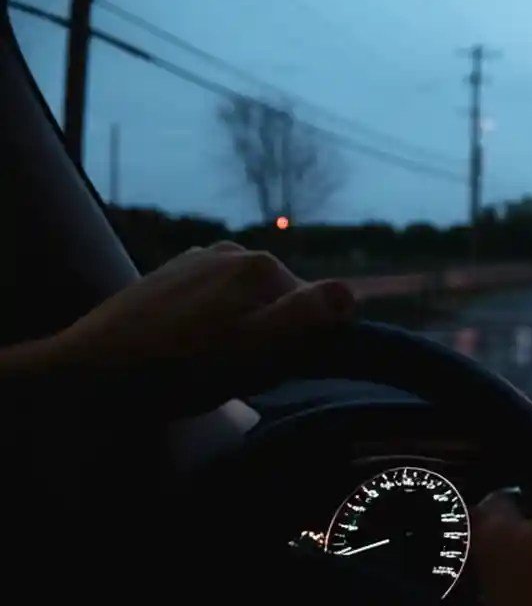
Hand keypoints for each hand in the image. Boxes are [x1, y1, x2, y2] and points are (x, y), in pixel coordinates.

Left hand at [52, 241, 355, 370]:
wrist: (88, 373)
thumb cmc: (178, 371)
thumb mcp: (252, 354)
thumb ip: (305, 318)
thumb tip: (350, 293)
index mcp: (262, 266)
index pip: (318, 309)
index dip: (304, 347)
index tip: (268, 371)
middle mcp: (235, 250)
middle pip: (283, 303)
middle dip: (272, 339)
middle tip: (236, 374)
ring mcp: (199, 259)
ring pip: (248, 303)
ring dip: (242, 333)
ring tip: (207, 366)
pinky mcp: (170, 275)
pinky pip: (216, 301)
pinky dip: (213, 325)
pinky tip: (186, 351)